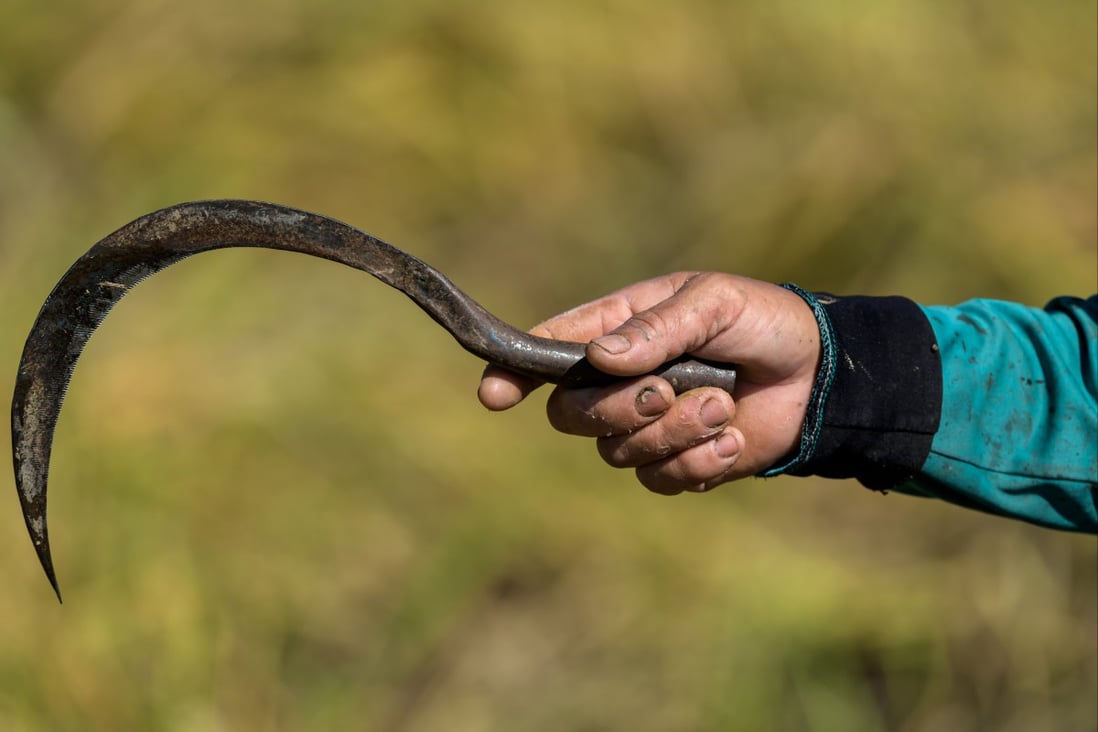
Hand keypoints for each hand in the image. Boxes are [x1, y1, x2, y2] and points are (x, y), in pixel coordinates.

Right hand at [478, 272, 820, 494]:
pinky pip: (661, 481)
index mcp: (617, 332)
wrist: (820, 376)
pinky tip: (732, 438)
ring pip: (618, 453)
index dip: (511, 373)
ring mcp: (646, 427)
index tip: (492, 395)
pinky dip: (699, 463)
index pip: (547, 352)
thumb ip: (656, 328)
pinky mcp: (677, 464)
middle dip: (620, 409)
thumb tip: (599, 360)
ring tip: (723, 405)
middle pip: (572, 415)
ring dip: (674, 432)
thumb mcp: (712, 304)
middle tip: (669, 389)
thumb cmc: (761, 324)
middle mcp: (620, 383)